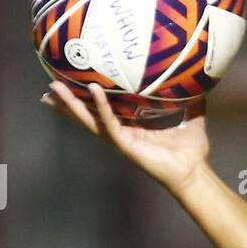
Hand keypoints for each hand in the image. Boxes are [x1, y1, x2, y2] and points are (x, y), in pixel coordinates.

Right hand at [40, 80, 210, 195]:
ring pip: (89, 120)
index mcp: (131, 127)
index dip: (87, 100)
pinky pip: (109, 124)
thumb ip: (191, 98)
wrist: (195, 171)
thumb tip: (198, 76)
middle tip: (48, 87)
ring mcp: (121, 140)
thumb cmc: (191, 149)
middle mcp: (121, 133)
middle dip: (67, 104)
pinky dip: (101, 107)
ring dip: (70, 106)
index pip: (103, 110)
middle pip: (87, 116)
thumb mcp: (192, 116)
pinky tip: (92, 91)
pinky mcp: (126, 145)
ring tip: (52, 90)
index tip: (71, 84)